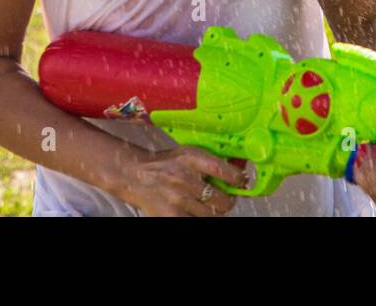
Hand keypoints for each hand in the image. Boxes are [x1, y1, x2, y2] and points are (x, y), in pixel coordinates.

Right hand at [117, 146, 248, 216]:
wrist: (134, 175)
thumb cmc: (165, 164)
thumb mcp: (187, 154)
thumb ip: (209, 162)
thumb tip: (237, 172)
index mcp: (191, 158)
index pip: (224, 171)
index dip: (238, 179)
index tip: (242, 182)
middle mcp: (184, 178)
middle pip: (222, 199)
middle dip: (228, 201)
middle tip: (227, 198)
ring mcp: (177, 200)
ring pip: (212, 215)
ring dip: (215, 212)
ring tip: (212, 205)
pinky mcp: (171, 216)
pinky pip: (196, 221)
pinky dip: (201, 217)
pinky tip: (197, 211)